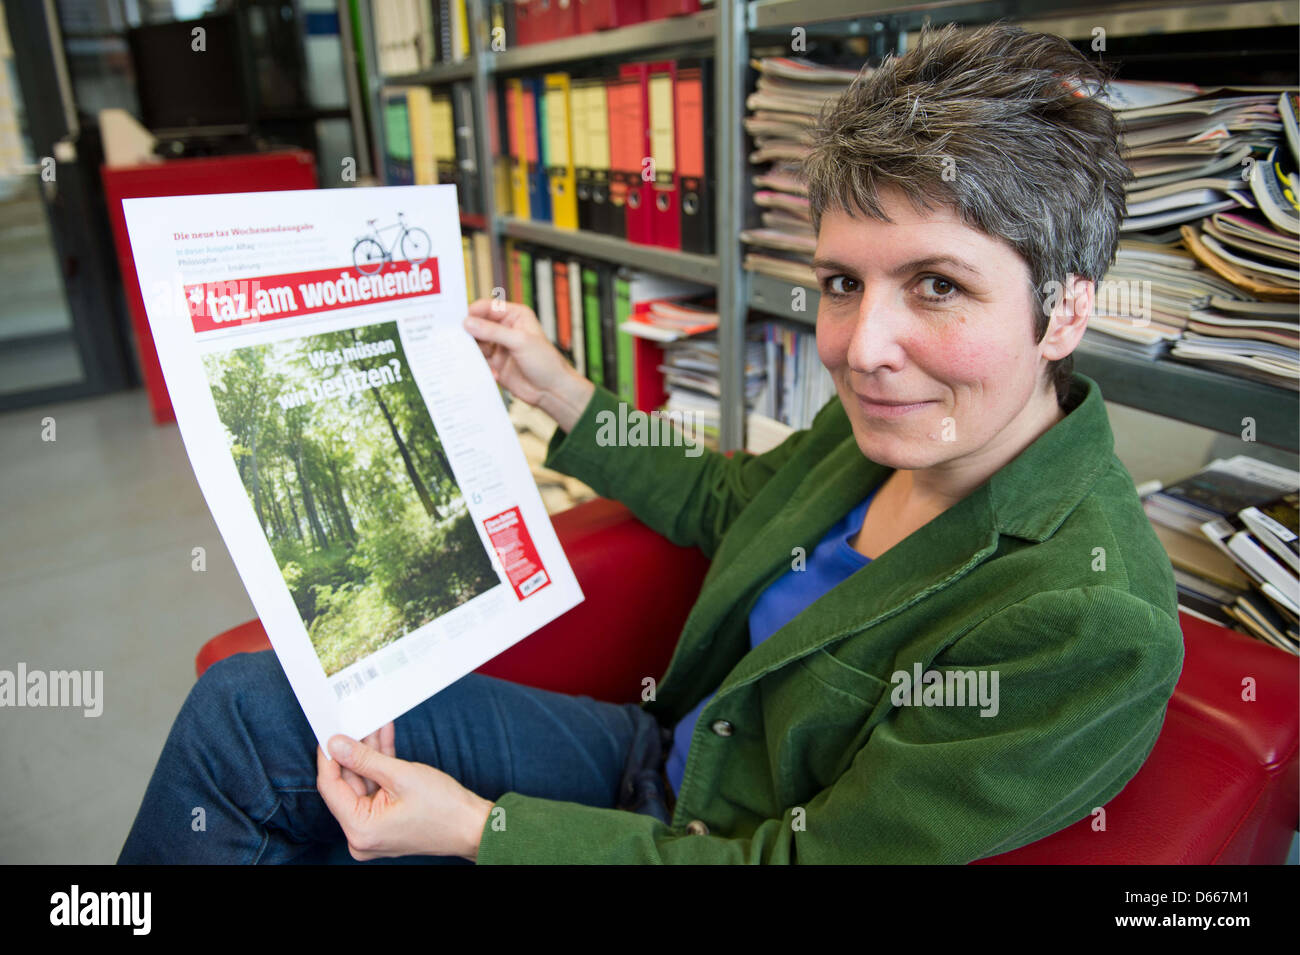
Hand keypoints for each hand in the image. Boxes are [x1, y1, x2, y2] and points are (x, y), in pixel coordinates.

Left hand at [317, 734, 493, 860]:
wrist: (474, 826)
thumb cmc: (443, 808)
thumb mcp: (401, 776)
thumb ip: (364, 759)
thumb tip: (336, 745)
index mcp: (360, 829)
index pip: (331, 787)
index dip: (329, 757)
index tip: (329, 732)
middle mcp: (362, 833)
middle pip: (348, 784)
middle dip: (354, 751)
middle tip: (354, 721)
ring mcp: (375, 827)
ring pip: (365, 782)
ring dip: (370, 754)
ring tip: (373, 724)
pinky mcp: (387, 820)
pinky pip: (378, 788)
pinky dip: (382, 765)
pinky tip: (384, 737)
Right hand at [462, 296, 593, 431]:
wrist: (552, 391)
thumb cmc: (545, 362)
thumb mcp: (519, 342)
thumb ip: (493, 331)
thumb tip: (468, 323)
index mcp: (515, 316)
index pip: (488, 308)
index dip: (473, 312)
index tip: (459, 321)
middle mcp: (505, 329)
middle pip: (478, 325)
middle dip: (469, 333)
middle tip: (456, 340)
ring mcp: (499, 346)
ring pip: (476, 343)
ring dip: (473, 351)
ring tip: (473, 359)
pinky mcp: (495, 364)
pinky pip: (479, 360)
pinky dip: (480, 365)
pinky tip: (493, 373)